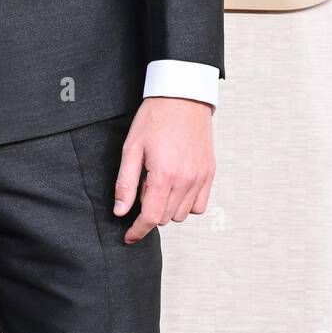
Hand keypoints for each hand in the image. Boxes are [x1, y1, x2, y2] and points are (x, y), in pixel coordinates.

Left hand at [113, 96, 215, 244]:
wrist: (183, 96)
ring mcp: (201, 178)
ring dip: (168, 208)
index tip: (129, 236)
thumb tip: (121, 211)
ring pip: (183, 214)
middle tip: (142, 186)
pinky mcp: (210, 173)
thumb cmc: (155, 118)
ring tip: (159, 183)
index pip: (151, 217)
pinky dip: (186, 203)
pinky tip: (176, 187)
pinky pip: (199, 205)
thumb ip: (126, 182)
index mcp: (164, 174)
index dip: (138, 230)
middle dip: (150, 211)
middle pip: (166, 218)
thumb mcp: (131, 147)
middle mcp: (186, 180)